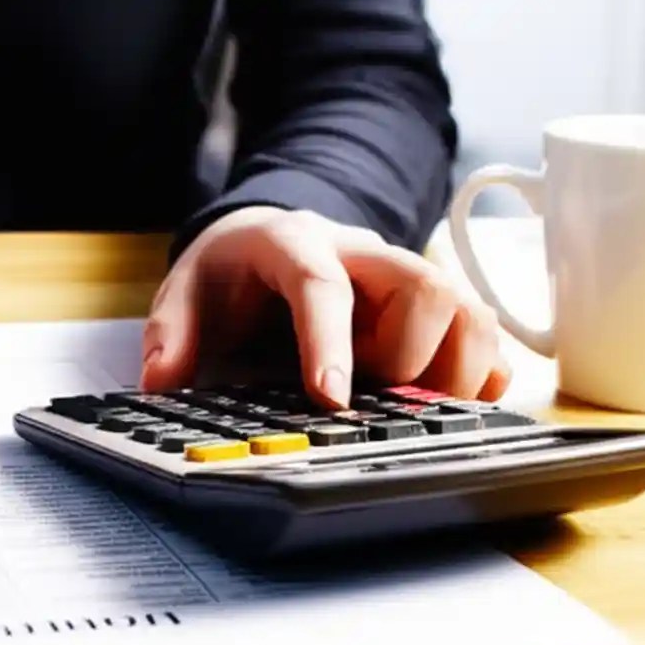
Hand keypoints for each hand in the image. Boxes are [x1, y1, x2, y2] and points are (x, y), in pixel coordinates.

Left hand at [141, 207, 510, 407]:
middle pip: (421, 286)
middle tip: (372, 397)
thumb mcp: (186, 291)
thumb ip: (169, 332)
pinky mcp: (435, 302)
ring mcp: (406, 275)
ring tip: (412, 406)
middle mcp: (364, 253)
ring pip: (466, 307)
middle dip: (406, 355)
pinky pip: (484, 332)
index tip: (331, 398)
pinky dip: (481, 373)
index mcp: (296, 244)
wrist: (270, 237)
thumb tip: (160, 380)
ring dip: (452, 369)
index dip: (331, 342)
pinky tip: (452, 403)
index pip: (322, 285)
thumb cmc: (232, 271)